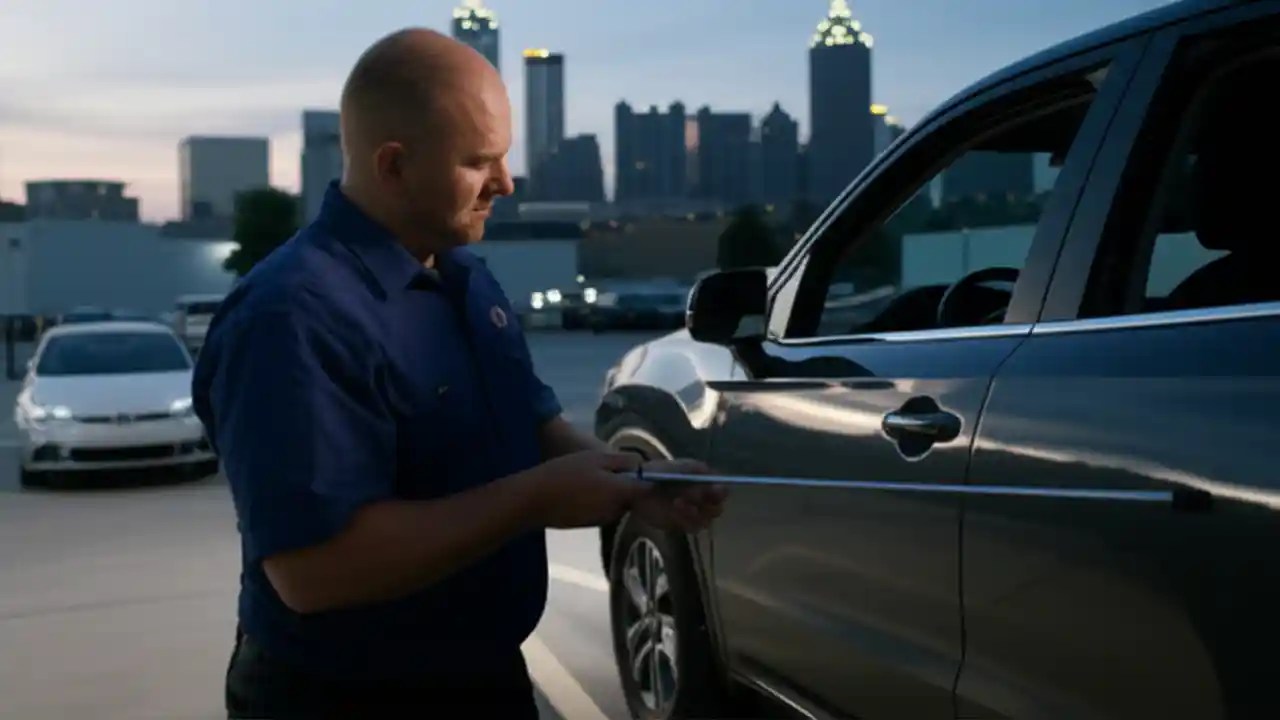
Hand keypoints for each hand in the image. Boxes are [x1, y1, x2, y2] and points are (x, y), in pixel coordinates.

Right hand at [527, 450, 643, 528]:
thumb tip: (642, 465)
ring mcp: (602, 520)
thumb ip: (622, 462)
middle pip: (632, 496)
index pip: (648, 489)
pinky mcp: (589, 525)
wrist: (533, 501)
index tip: (641, 468)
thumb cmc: (565, 474)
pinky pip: (602, 510)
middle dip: (626, 483)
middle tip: (608, 467)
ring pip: (617, 503)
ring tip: (591, 476)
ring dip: (611, 492)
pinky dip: (598, 500)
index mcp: (621, 493)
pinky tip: (581, 490)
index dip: (649, 478)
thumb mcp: (595, 458)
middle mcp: (616, 511)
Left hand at [630, 458, 727, 531]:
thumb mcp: (677, 467)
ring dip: (694, 513)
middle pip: (717, 507)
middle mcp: (705, 499)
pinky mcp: (685, 524)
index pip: (722, 489)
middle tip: (691, 497)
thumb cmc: (661, 473)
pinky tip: (673, 513)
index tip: (712, 491)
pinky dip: (686, 521)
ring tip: (677, 503)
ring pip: (707, 519)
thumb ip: (695, 471)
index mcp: (706, 481)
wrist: (640, 488)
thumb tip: (709, 479)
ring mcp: (696, 513)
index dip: (720, 491)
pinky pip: (694, 527)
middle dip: (707, 504)